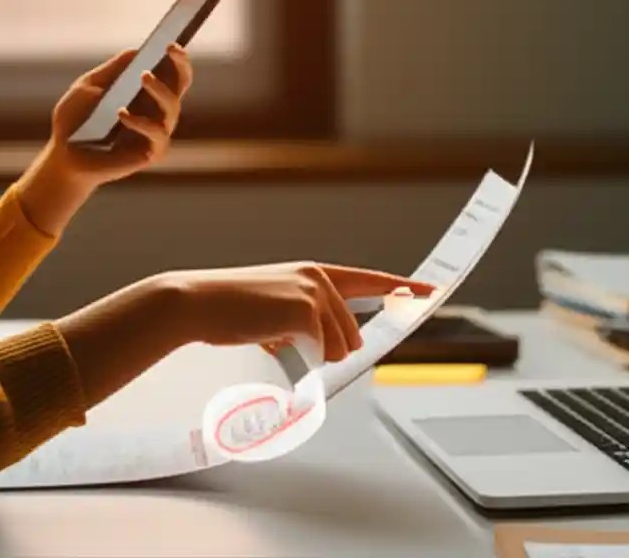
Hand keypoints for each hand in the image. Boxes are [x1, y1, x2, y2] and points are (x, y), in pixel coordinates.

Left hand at [49, 43, 193, 189]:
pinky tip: (122, 114)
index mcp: (145, 93)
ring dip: (161, 90)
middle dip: (181, 65)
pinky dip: (141, 123)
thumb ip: (112, 71)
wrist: (63, 156)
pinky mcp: (151, 154)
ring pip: (172, 109)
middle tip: (171, 48)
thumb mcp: (88, 87)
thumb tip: (138, 50)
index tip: (172, 41)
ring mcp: (156, 133)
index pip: (171, 72)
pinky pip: (157, 136)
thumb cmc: (75, 121)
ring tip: (143, 76)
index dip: (178, 57)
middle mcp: (157, 111)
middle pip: (181, 85)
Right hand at [51, 262, 433, 410]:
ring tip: (270, 335)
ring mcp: (316, 293)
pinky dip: (301, 355)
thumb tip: (328, 348)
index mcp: (314, 273)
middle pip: (352, 334)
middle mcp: (320, 278)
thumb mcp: (273, 311)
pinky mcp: (307, 310)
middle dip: (328, 350)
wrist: (196, 302)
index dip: (403, 287)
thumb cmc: (227, 310)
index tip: (432, 291)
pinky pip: (323, 351)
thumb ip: (304, 322)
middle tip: (283, 339)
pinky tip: (269, 337)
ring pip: (340, 347)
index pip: (370, 279)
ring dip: (311, 355)